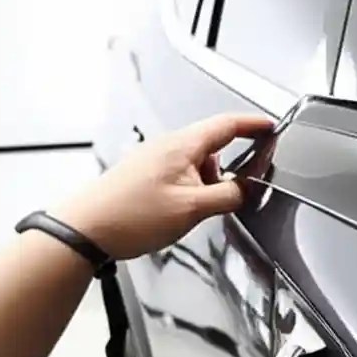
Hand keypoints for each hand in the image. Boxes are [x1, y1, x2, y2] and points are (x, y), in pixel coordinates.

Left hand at [51, 113, 274, 258]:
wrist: (86, 231)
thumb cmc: (130, 216)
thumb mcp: (193, 209)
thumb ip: (229, 196)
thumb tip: (245, 190)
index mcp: (181, 146)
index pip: (227, 124)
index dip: (253, 124)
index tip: (270, 127)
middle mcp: (167, 147)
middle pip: (214, 146)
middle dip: (232, 167)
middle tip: (240, 191)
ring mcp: (155, 160)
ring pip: (198, 165)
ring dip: (210, 184)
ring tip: (202, 210)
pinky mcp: (146, 176)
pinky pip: (182, 176)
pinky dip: (193, 190)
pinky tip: (185, 212)